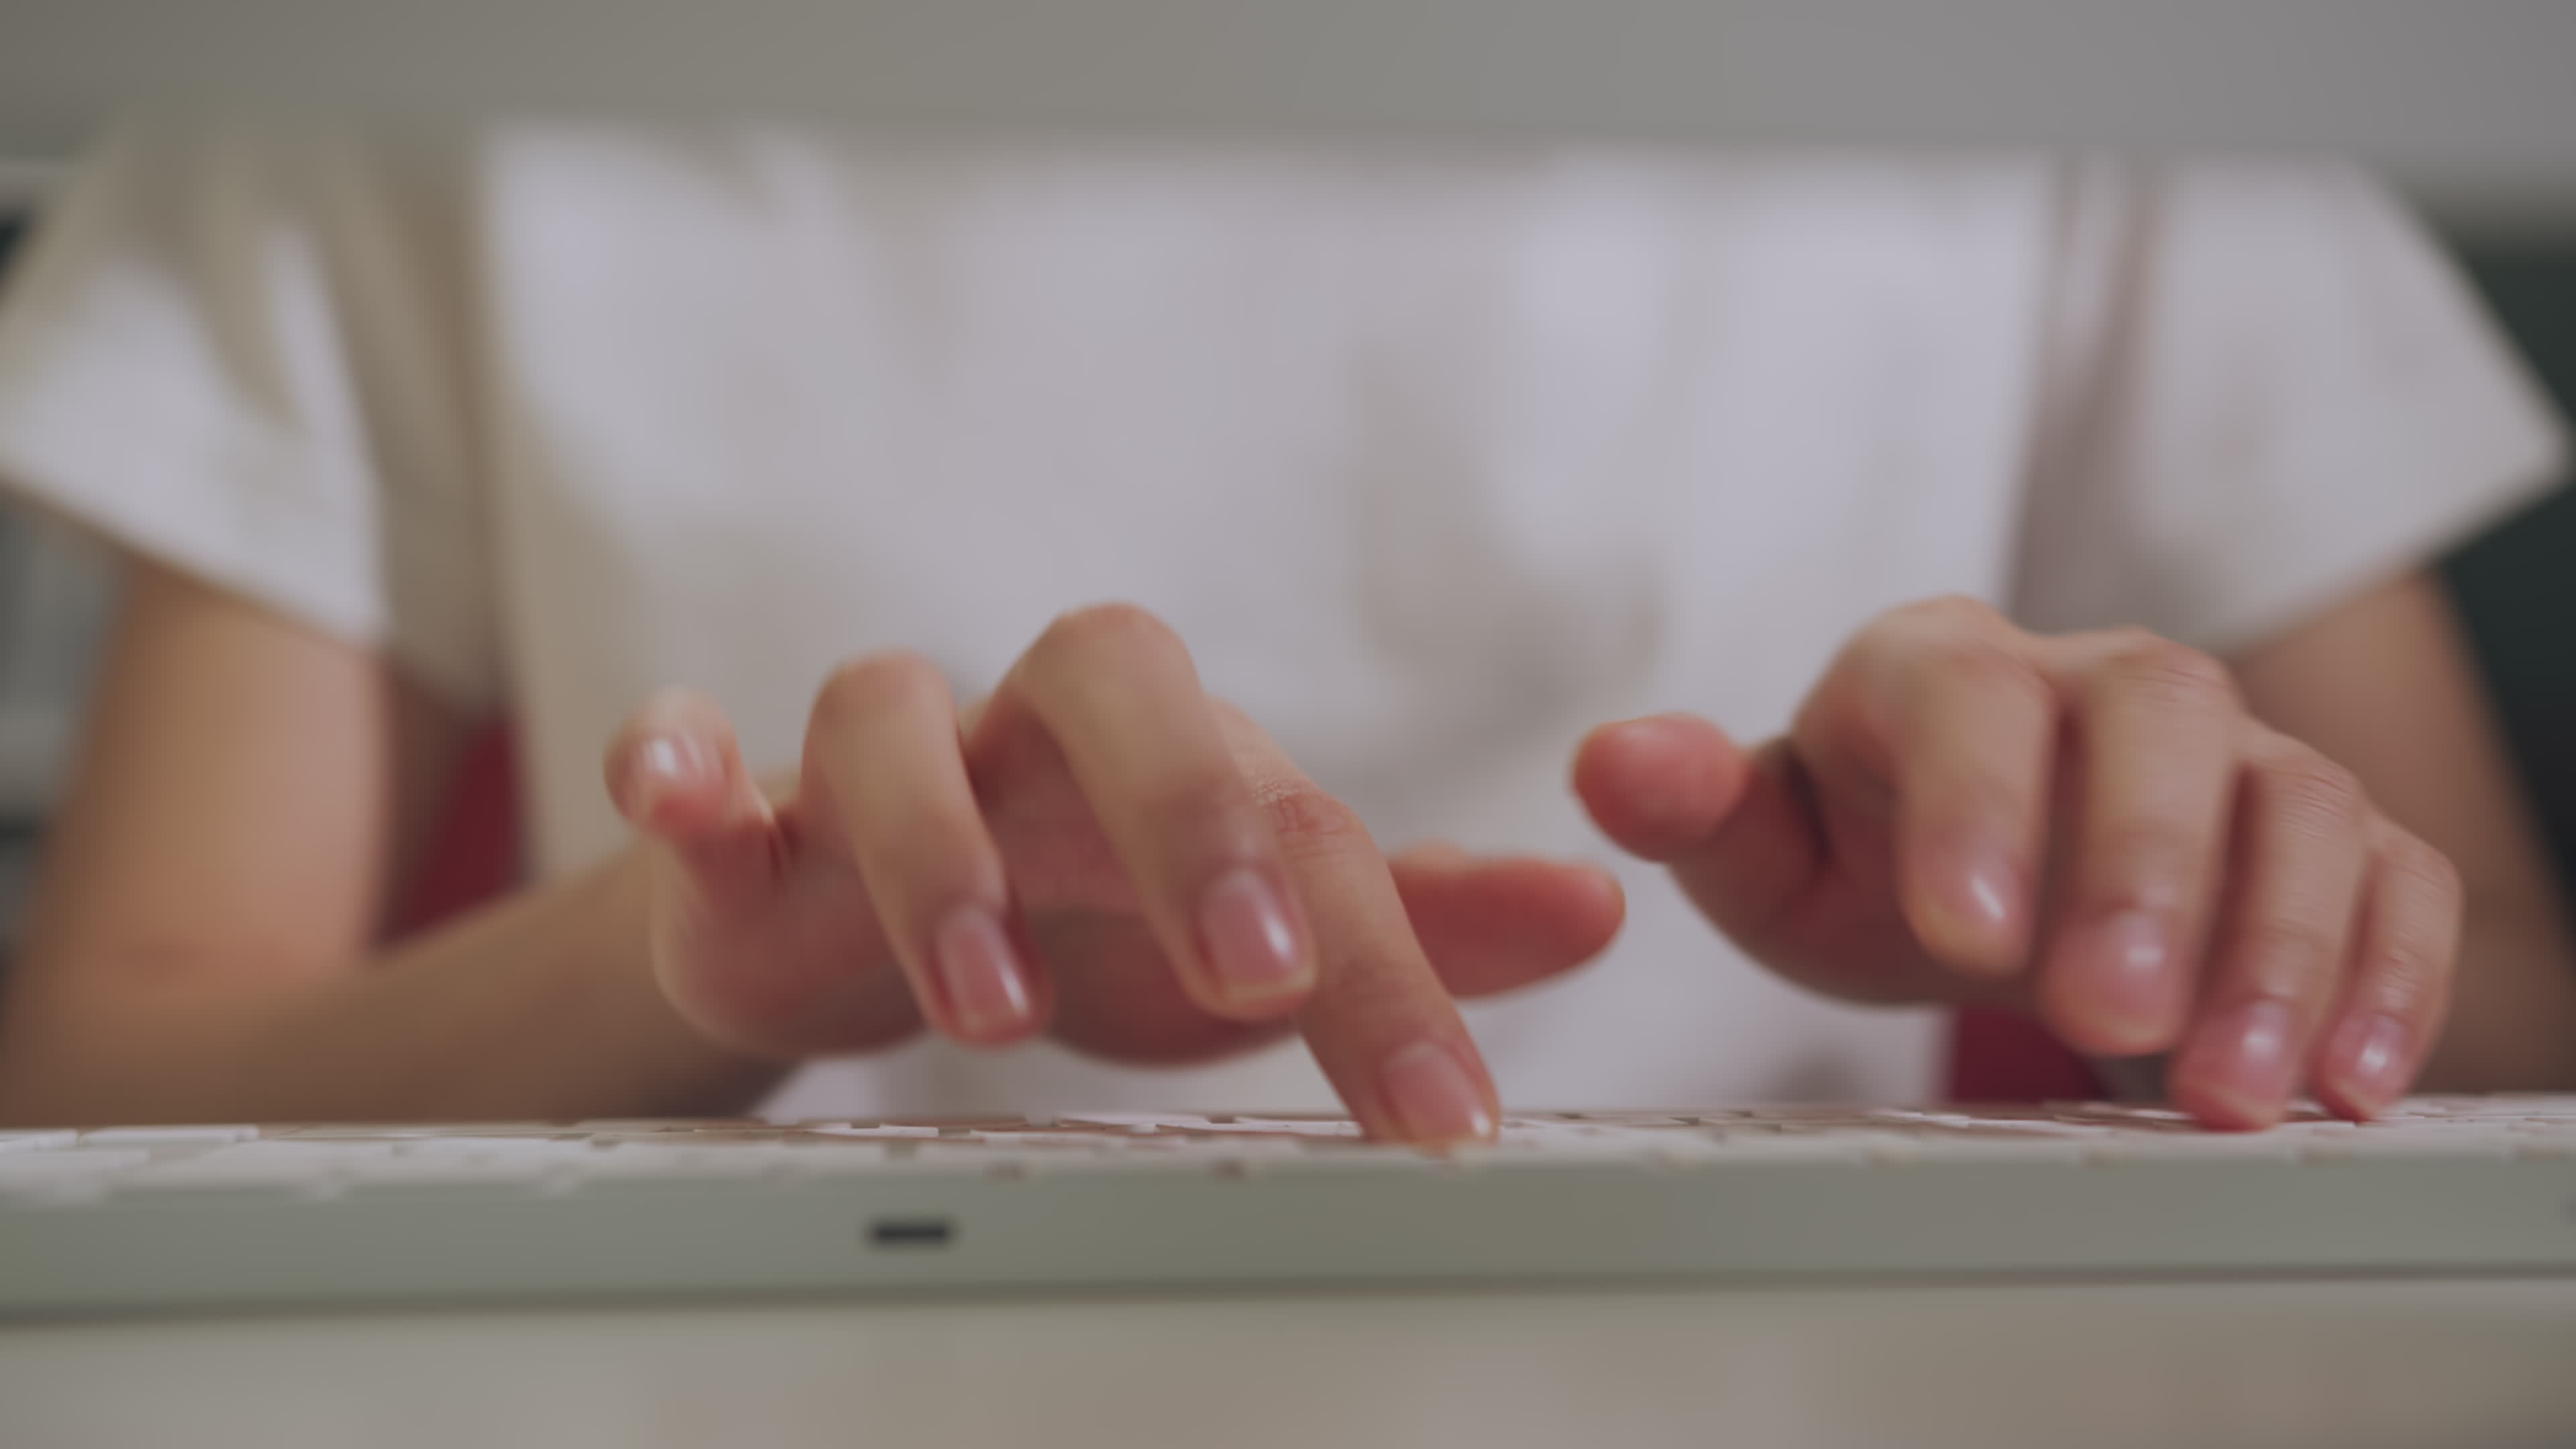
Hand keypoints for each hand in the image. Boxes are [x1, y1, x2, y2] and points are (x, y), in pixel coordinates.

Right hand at [604, 604, 1624, 1143]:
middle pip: (1113, 678)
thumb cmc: (1088, 926)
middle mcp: (1033, 737)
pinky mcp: (733, 813)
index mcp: (1176, 768)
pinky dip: (679, 760)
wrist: (876, 933)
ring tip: (988, 1007)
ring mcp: (875, 767)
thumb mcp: (1250, 947)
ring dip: (941, 849)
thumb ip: (1411, 930)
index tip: (1443, 1113)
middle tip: (1248, 975)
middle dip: (1187, 816)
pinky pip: (689, 746)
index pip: (1302, 824)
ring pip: (893, 724)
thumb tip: (1597, 908)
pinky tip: (682, 800)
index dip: (1383, 963)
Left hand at [1573, 597, 2458, 1128]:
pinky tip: (2348, 1078)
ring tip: (2227, 1090)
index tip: (1965, 934)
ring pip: (2292, 802)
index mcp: (1943, 669)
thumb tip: (1613, 761)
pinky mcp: (2322, 836)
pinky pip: (2392, 874)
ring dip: (2275, 945)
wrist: (1982, 877)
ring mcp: (2229, 756)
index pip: (1973, 695)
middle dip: (2144, 868)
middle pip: (2160, 720)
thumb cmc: (1863, 856)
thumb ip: (1696, 807)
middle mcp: (2103, 686)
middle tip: (2107, 1013)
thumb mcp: (1765, 849)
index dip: (1978, 802)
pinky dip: (2386, 971)